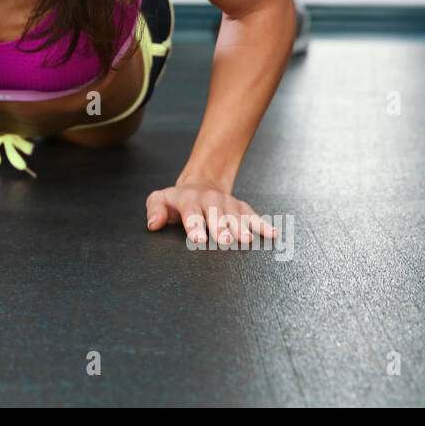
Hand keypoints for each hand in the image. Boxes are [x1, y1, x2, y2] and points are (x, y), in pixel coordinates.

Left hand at [144, 178, 276, 244]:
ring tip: (246, 240)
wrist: (200, 185)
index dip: (194, 225)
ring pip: (235, 215)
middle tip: (225, 240)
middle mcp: (209, 200)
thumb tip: (153, 223)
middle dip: (220, 226)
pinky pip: (252, 215)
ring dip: (241, 227)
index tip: (197, 239)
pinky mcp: (240, 207)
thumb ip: (154, 210)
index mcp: (188, 200)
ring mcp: (226, 203)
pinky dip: (262, 224)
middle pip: (216, 214)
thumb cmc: (177, 201)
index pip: (191, 212)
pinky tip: (272, 234)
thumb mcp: (159, 200)